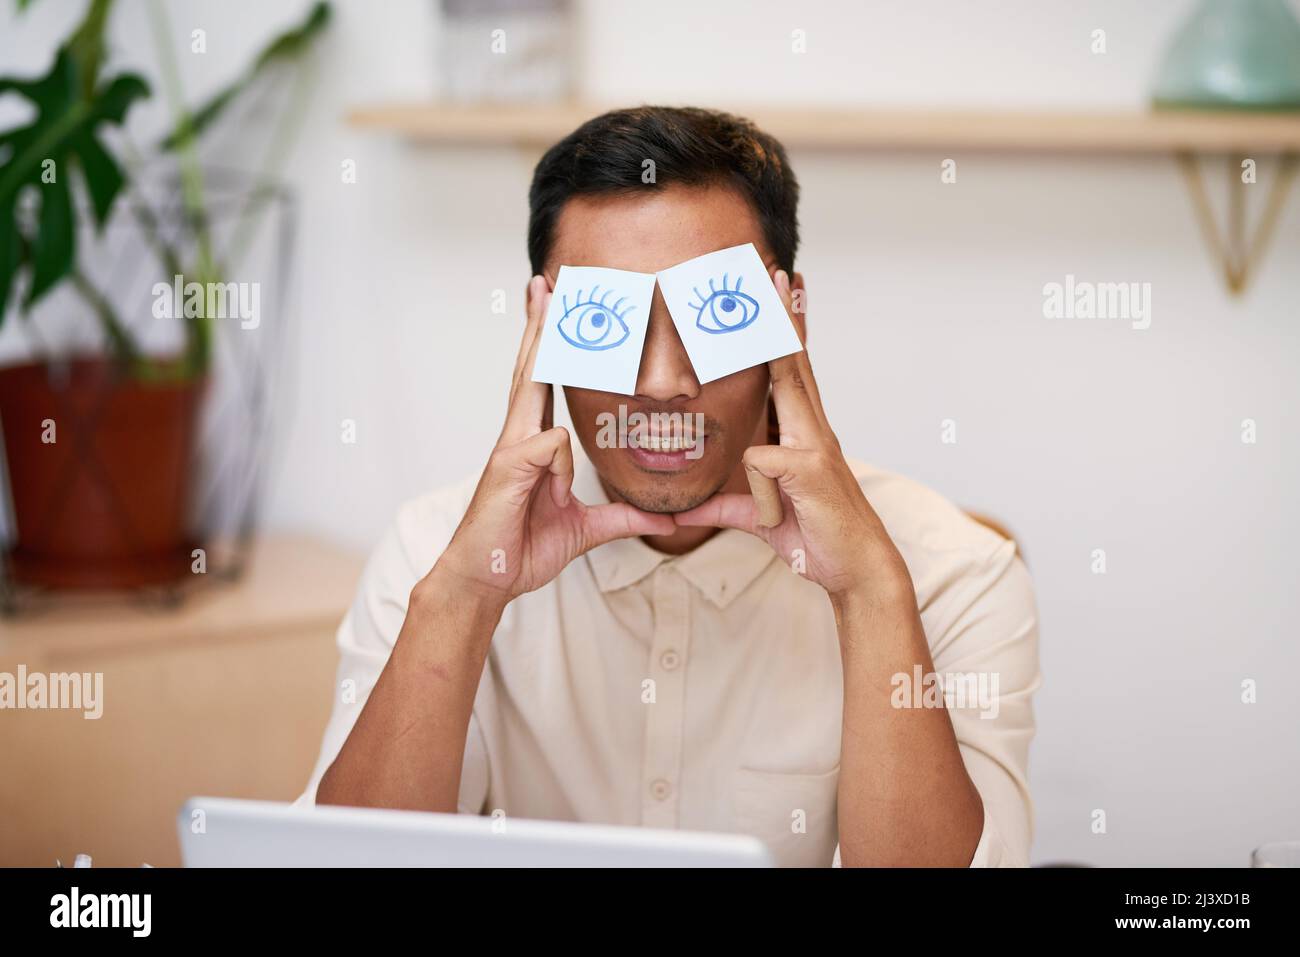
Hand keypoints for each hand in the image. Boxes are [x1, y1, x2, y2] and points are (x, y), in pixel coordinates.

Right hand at [432, 276, 674, 605]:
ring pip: (530, 385)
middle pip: (532, 369)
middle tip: (547, 282)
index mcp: (536, 445)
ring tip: (544, 301)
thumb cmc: (522, 548)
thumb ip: (623, 519)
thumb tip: (667, 520)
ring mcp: (511, 449)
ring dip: (539, 342)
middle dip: (540, 324)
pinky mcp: (508, 468)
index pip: (547, 385)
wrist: (487, 579)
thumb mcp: (586, 531)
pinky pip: (550, 447)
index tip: (558, 312)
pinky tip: (554, 489)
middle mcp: (521, 437)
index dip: (553, 350)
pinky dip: (560, 467)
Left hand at [674, 271, 912, 603]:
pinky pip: (766, 461)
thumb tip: (687, 509)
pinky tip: (772, 501)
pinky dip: (758, 479)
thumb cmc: (815, 537)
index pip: (787, 375)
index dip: (779, 335)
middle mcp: (813, 431)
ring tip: (779, 296)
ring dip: (785, 340)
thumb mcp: (758, 518)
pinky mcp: (811, 473)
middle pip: (795, 362)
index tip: (775, 296)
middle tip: (778, 272)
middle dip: (786, 315)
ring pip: (794, 383)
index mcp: (801, 435)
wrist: (855, 571)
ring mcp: (815, 448)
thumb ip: (726, 506)